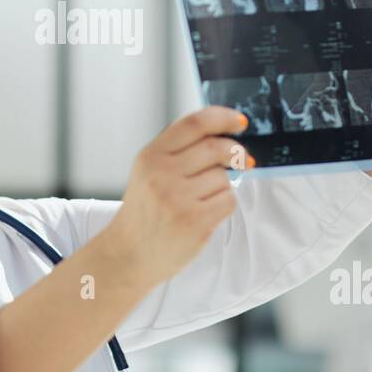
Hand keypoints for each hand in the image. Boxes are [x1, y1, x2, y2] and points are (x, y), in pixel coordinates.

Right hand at [104, 106, 247, 288]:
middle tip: (243, 159)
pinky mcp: (195, 221)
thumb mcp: (148, 172)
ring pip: (224, 177)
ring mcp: (178, 198)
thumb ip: (178, 151)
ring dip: (223, 185)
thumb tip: (223, 133)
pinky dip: (224, 204)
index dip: (222, 118)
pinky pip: (228, 200)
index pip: (194, 123)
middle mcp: (162, 174)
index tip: (239, 121)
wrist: (129, 254)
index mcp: (151, 156)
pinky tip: (207, 212)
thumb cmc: (144, 212)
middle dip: (235, 152)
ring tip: (203, 199)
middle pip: (216, 148)